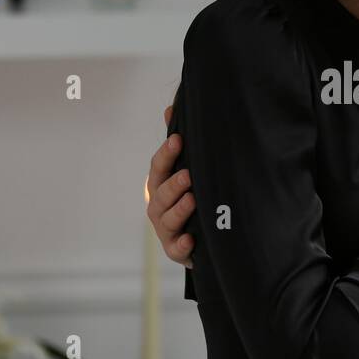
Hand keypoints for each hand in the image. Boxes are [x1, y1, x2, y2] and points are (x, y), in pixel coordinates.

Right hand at [146, 103, 195, 267]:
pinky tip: (190, 238)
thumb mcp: (184, 169)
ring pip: (168, 219)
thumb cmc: (189, 196)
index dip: (167, 154)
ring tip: (193, 199)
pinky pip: (176, 249)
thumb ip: (176, 144)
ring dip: (179, 209)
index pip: (159, 167)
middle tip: (189, 175)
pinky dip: (182, 244)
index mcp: (160, 185)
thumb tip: (170, 108)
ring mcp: (165, 229)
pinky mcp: (176, 250)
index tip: (178, 139)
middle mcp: (158, 206)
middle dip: (174, 184)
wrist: (200, 237)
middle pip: (161, 193)